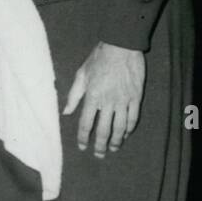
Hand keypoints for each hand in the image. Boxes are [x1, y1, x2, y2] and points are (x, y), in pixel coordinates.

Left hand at [62, 42, 144, 157]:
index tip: (83, 146)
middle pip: (104, 130)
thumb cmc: (99, 58)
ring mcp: (123, 100)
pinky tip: (126, 134)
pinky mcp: (136, 97)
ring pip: (120, 128)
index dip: (83, 138)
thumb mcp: (81, 75)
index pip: (86, 124)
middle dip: (101, 146)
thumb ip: (73, 96)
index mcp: (92, 97)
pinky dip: (129, 128)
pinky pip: (133, 117)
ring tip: (114, 148)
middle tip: (99, 155)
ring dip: (116, 141)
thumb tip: (65, 112)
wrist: (122, 45)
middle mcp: (108, 102)